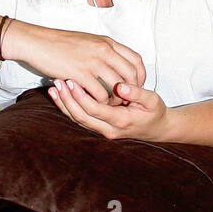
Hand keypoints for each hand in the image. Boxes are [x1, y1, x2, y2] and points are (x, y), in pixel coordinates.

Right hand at [6, 21, 145, 103]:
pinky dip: (100, 102)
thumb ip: (103, 50)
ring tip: (110, 105)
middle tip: (125, 100)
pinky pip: (100, 94)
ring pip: (118, 87)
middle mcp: (104, 51)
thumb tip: (113, 62)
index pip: (136, 60)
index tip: (136, 86)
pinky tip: (94, 104)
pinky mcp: (81, 74)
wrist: (38, 42)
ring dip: (116, 99)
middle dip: (131, 91)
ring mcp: (94, 62)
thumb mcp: (88, 41)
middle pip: (131, 75)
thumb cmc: (59, 43)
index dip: (140, 76)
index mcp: (107, 42)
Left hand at [48, 79, 171, 141]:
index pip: (94, 109)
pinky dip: (68, 108)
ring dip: (64, 104)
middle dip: (67, 100)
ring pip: (78, 120)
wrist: (158, 129)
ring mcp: (103, 131)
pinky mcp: (99, 127)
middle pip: (81, 117)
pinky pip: (80, 119)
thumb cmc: (155, 112)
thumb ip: (137, 93)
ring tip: (54, 87)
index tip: (71, 80)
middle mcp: (109, 130)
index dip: (81, 96)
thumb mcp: (152, 100)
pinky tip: (60, 96)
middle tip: (58, 82)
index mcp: (121, 121)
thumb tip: (121, 86)